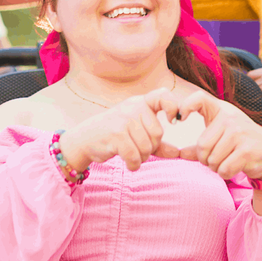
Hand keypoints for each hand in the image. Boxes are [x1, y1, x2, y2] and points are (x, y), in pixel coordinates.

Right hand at [59, 87, 182, 172]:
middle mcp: (132, 108)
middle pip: (158, 133)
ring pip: (146, 147)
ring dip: (142, 158)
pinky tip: (129, 163)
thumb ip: (157, 142)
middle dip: (151, 148)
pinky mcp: (115, 134)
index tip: (173, 121)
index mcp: (140, 103)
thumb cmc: (115, 135)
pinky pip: (134, 156)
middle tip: (139, 149)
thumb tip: (177, 152)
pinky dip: (134, 164)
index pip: (163, 95)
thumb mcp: (137, 133)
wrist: (85, 139)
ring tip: (132, 155)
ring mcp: (123, 120)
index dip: (173, 107)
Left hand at [172, 91, 261, 183]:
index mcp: (221, 110)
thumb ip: (199, 145)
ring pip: (212, 160)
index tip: (179, 119)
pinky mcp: (247, 150)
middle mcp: (230, 117)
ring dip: (216, 168)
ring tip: (227, 161)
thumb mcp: (220, 137)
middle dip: (205, 159)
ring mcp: (240, 133)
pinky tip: (234, 167)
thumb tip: (180, 153)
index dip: (186, 106)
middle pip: (202, 146)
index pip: (199, 98)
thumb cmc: (238, 143)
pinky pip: (224, 169)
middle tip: (216, 158)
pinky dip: (225, 173)